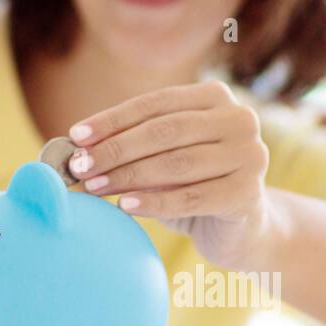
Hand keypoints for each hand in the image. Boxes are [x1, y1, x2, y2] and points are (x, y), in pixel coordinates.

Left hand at [65, 80, 273, 269]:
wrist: (243, 228)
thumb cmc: (193, 185)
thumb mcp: (162, 157)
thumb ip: (132, 145)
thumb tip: (76, 148)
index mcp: (215, 96)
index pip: (154, 103)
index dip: (112, 120)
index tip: (76, 136)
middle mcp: (239, 118)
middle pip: (163, 131)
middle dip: (115, 149)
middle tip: (80, 167)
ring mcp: (250, 154)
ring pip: (175, 163)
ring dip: (127, 176)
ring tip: (93, 188)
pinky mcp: (248, 193)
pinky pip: (191, 198)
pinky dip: (154, 202)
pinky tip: (125, 206)